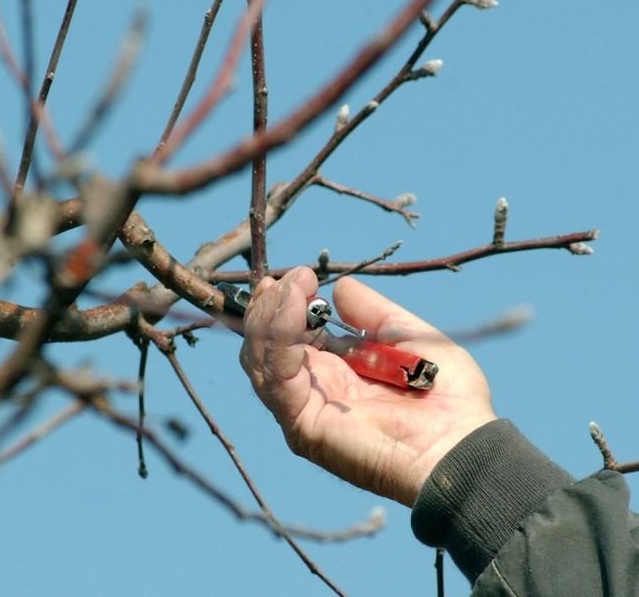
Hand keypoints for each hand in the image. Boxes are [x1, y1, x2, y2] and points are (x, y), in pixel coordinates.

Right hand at [239, 267, 495, 505]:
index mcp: (332, 373)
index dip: (283, 303)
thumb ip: (373, 315)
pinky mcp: (304, 427)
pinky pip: (277, 380)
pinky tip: (296, 310)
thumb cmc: (448, 400)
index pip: (285, 336)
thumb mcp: (409, 339)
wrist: (461, 444)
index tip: (300, 275)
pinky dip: (279, 341)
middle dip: (269, 306)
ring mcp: (302, 412)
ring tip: (294, 287)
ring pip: (258, 360)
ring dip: (270, 317)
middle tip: (295, 277)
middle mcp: (310, 393)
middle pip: (261, 346)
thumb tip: (340, 288)